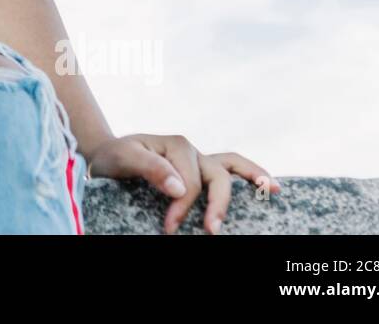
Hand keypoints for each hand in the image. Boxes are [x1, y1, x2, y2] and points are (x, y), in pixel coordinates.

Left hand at [84, 133, 280, 233]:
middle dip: (217, 204)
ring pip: (230, 167)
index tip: (169, 228)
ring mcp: (199, 160)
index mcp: (177, 146)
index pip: (190, 182)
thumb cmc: (115, 157)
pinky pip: (230, 169)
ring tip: (271, 192)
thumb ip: (151, 168)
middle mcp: (193, 151)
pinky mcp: (200, 171)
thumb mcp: (124, 157)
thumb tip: (180, 188)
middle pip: (216, 176)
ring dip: (252, 180)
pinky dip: (251, 174)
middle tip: (211, 232)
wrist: (107, 155)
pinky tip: (269, 186)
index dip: (182, 207)